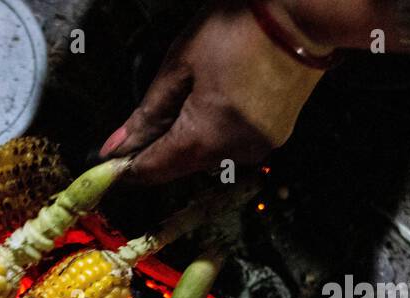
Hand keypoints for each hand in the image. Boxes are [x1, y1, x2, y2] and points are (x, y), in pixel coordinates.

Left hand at [100, 2, 328, 184]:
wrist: (303, 14)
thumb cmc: (237, 30)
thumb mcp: (179, 66)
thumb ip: (146, 114)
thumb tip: (116, 147)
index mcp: (204, 139)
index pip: (154, 170)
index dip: (126, 169)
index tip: (106, 165)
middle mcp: (232, 154)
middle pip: (179, 166)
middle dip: (156, 151)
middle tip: (140, 127)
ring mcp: (257, 148)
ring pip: (205, 156)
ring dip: (186, 140)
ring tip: (185, 101)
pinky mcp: (274, 137)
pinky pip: (231, 145)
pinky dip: (214, 132)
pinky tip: (212, 101)